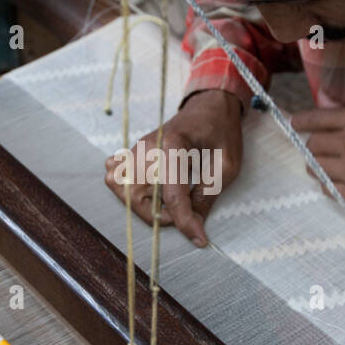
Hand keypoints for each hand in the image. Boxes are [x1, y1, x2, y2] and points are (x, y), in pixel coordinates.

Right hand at [104, 89, 244, 246]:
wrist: (210, 106)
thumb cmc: (221, 131)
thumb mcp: (226, 166)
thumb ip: (207, 196)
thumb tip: (194, 225)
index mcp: (174, 143)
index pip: (172, 193)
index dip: (185, 221)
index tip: (199, 238)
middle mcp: (149, 145)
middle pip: (135, 194)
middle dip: (157, 214)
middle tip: (184, 214)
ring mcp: (137, 148)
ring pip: (122, 188)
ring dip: (142, 205)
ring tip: (168, 204)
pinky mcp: (134, 153)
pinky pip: (118, 178)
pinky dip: (131, 192)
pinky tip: (152, 192)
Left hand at [291, 106, 344, 229]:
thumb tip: (319, 106)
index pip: (315, 118)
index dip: (301, 122)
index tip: (294, 124)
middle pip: (311, 144)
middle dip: (316, 150)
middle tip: (330, 156)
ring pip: (314, 167)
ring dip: (322, 169)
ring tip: (342, 172)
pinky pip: (326, 188)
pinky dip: (332, 187)